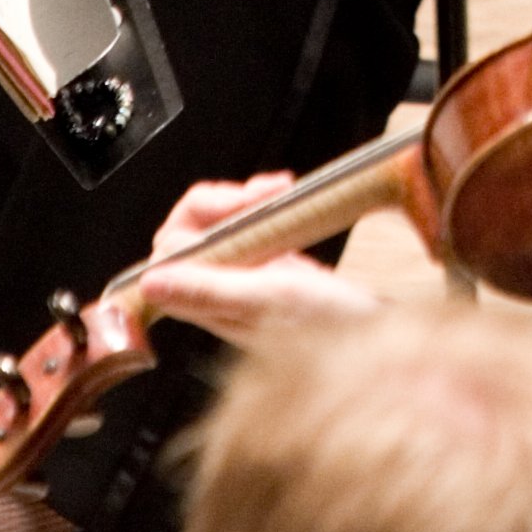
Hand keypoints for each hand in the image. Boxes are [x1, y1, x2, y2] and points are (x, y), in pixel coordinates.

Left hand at [129, 176, 387, 343]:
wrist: (380, 343)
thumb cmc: (332, 328)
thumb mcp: (270, 298)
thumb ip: (209, 290)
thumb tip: (151, 283)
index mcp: (208, 301)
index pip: (169, 249)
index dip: (197, 216)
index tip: (238, 206)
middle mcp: (219, 290)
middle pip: (189, 229)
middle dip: (222, 200)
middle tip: (261, 193)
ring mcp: (244, 276)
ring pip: (218, 222)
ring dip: (244, 197)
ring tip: (280, 189)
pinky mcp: (269, 264)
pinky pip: (248, 223)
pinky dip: (264, 202)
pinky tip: (288, 195)